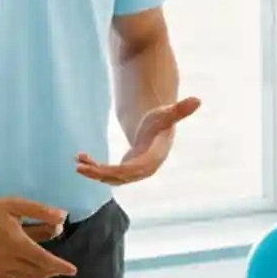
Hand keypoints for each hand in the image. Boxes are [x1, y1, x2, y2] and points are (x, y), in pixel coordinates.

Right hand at [0, 196, 76, 277]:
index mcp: (17, 243)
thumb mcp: (17, 205)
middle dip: (52, 272)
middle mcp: (8, 260)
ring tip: (49, 271)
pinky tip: (29, 274)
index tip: (72, 270)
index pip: (44, 260)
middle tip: (61, 268)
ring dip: (40, 277)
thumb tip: (63, 216)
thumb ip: (41, 212)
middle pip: (37, 272)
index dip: (60, 266)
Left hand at [76, 97, 200, 184]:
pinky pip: (108, 173)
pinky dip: (94, 167)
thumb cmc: (161, 121)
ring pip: (112, 177)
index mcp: (154, 157)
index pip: (137, 168)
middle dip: (101, 173)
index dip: (120, 170)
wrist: (157, 129)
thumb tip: (198, 100)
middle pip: (122, 176)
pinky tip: (80, 157)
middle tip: (81, 166)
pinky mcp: (124, 170)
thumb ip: (180, 110)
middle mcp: (144, 169)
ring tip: (78, 163)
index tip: (101, 169)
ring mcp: (133, 171)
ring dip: (94, 172)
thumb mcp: (167, 114)